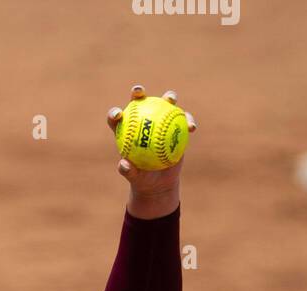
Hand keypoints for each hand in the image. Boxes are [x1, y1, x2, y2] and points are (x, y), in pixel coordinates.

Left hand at [107, 85, 195, 218]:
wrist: (158, 182)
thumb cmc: (143, 179)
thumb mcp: (135, 178)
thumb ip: (128, 171)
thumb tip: (123, 164)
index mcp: (126, 132)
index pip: (117, 119)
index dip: (114, 114)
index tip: (118, 115)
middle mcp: (142, 122)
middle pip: (139, 102)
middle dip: (138, 92)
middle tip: (138, 92)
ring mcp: (160, 122)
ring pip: (164, 104)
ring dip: (168, 97)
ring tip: (171, 100)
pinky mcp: (175, 126)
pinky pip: (183, 121)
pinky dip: (188, 121)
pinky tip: (191, 127)